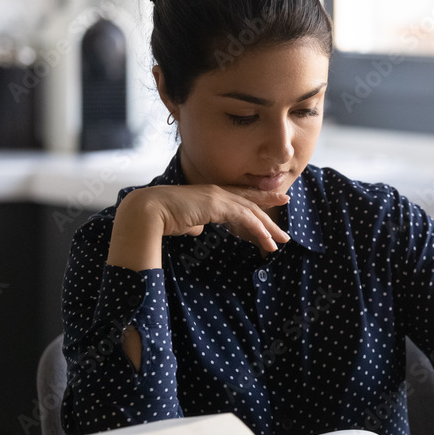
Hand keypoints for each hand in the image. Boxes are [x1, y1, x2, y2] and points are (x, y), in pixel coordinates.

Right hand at [107, 184, 290, 270]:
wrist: (148, 212)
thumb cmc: (160, 218)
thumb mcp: (182, 222)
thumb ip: (193, 224)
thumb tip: (196, 229)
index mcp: (208, 196)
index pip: (238, 196)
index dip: (256, 199)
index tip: (272, 200)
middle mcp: (216, 192)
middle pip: (249, 201)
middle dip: (269, 206)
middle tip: (285, 214)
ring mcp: (217, 197)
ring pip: (251, 211)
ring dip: (268, 227)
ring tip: (281, 240)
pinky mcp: (218, 205)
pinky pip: (245, 218)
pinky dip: (259, 230)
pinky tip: (268, 241)